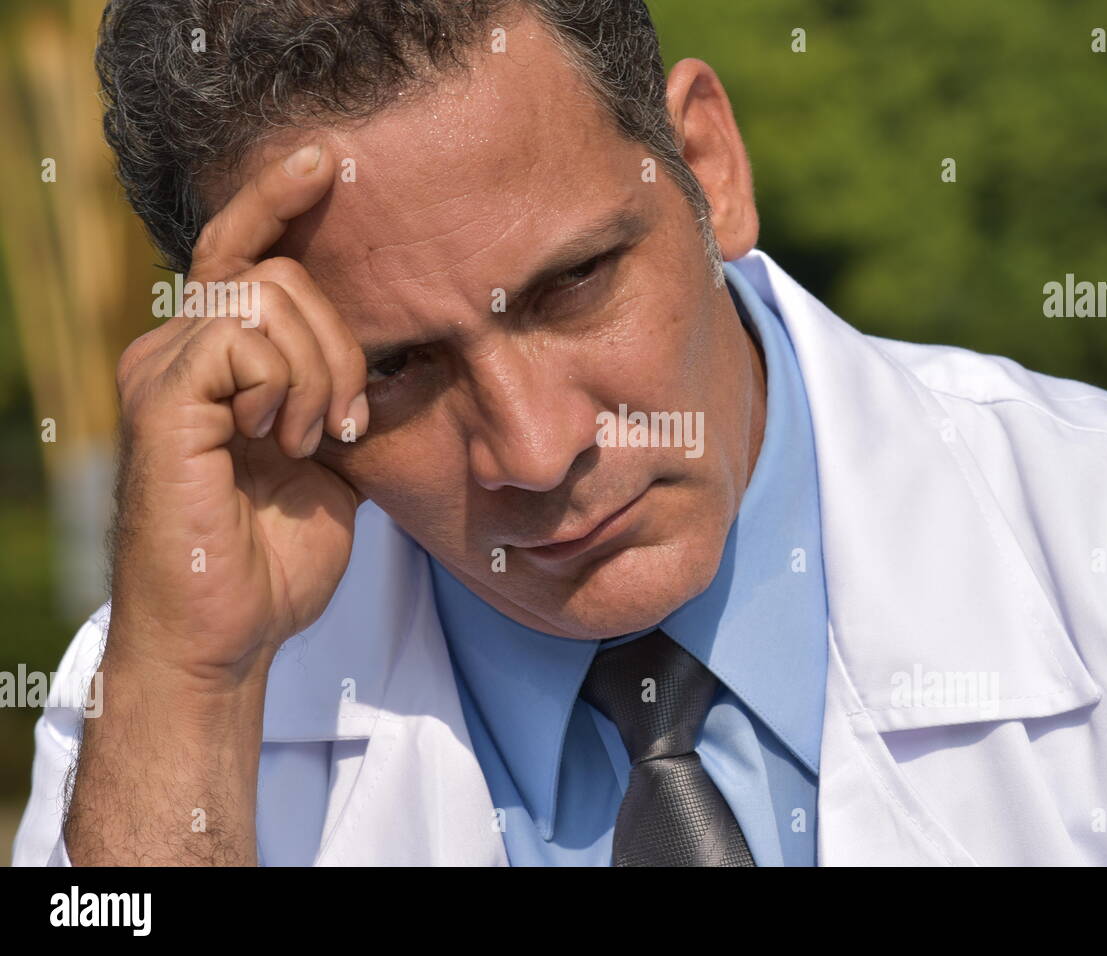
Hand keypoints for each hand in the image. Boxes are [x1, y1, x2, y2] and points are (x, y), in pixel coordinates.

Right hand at [109, 142, 366, 682]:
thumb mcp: (325, 458)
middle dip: (342, 342)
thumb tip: (383, 353)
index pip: (242, 251)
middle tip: (345, 419)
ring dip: (320, 369)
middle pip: (277, 270)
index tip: (332, 163)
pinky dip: (287, 383)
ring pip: (266, 294)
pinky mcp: (162, 399)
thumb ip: (332, 390)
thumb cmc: (273, 556)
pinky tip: (281, 440)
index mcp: (209, 358)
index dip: (280, 199)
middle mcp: (173, 349)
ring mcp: (161, 369)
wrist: (228, 634)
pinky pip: (243, 334)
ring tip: (309, 439)